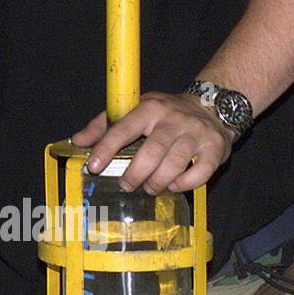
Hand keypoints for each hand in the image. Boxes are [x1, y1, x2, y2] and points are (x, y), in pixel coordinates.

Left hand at [70, 91, 236, 194]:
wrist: (213, 106)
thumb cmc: (165, 113)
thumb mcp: (134, 109)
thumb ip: (104, 124)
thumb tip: (77, 141)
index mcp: (149, 108)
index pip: (124, 128)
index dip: (106, 148)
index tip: (94, 167)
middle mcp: (173, 119)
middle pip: (153, 150)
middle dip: (136, 173)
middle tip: (126, 185)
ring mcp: (196, 133)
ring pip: (175, 162)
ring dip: (158, 181)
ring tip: (149, 188)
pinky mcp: (216, 148)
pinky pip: (202, 171)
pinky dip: (186, 183)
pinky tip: (174, 186)